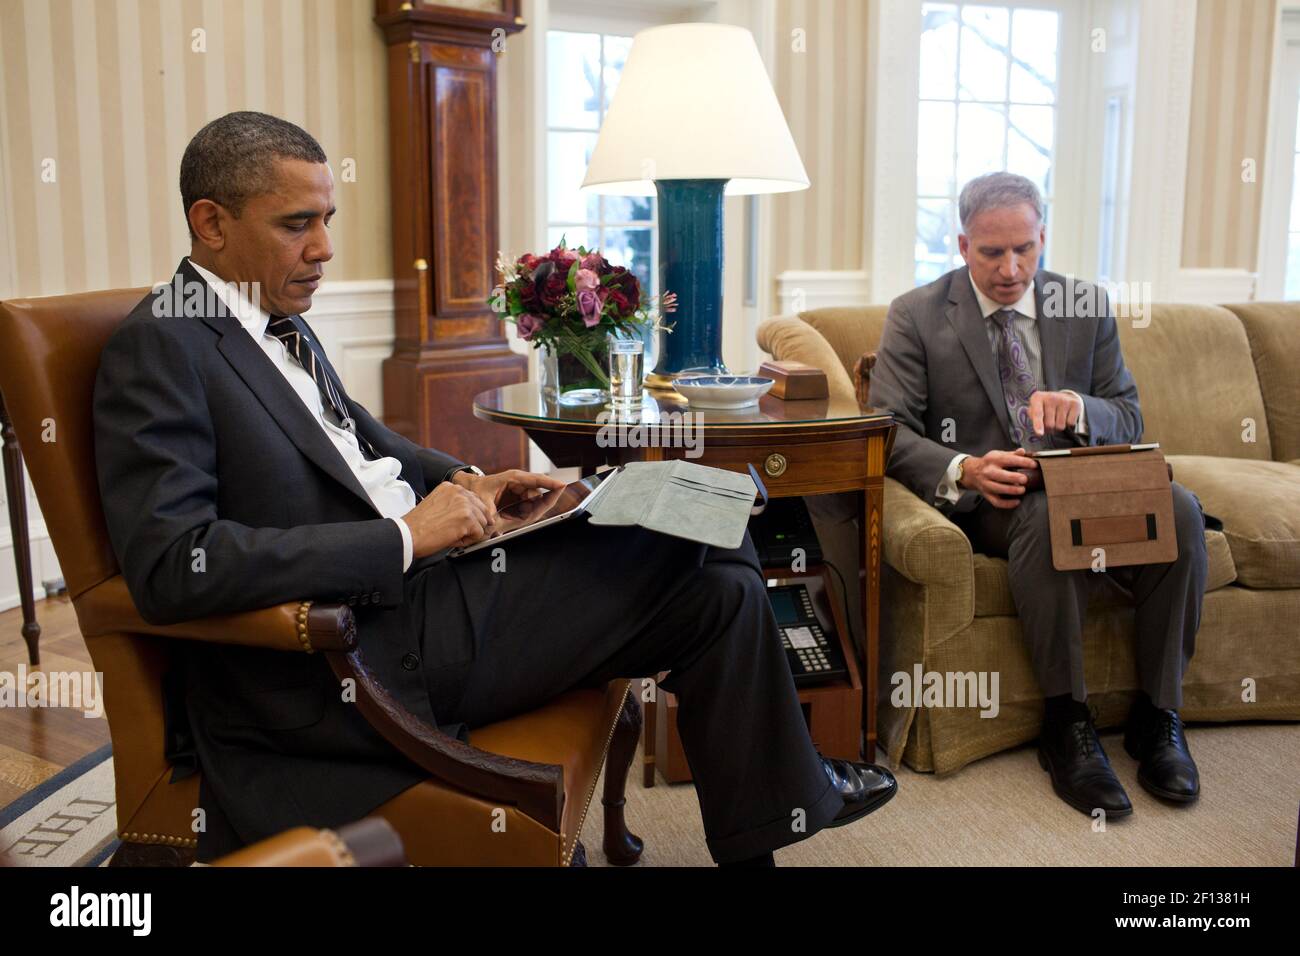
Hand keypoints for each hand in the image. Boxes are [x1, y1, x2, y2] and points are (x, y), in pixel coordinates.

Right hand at [400, 481, 495, 556]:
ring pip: (483, 523)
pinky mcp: (467, 519)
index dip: (471, 515)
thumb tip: (474, 515)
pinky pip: (480, 534)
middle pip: (482, 510)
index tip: (462, 522)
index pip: (474, 500)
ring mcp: (464, 504)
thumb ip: (455, 504)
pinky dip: (468, 541)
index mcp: (451, 487)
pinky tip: (454, 539)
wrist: (408, 534)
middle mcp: (459, 492)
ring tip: (453, 534)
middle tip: (458, 531)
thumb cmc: (419, 525)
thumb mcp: (438, 504)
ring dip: (471, 533)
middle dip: (474, 524)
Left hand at [450, 468, 567, 527]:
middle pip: (538, 492)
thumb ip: (489, 511)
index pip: (536, 480)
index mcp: (513, 478)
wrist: (468, 488)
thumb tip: (493, 523)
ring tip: (514, 517)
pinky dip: (526, 512)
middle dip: (542, 502)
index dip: (550, 483)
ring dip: (530, 510)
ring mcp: (520, 490)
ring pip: (534, 500)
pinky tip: (513, 517)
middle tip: (538, 513)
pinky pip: (528, 504)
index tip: (562, 486)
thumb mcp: (481, 499)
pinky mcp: (518, 497)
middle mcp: (519, 483)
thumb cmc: (476, 488)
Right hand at [958, 447, 1037, 509]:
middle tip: (1025, 479)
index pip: (1009, 460)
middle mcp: (988, 471)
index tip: (1033, 465)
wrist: (972, 472)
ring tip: (1022, 490)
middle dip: (1014, 478)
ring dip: (1011, 490)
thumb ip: (1012, 454)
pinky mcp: (987, 494)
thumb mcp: (999, 454)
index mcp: (993, 459)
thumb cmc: (990, 463)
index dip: (1022, 462)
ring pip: (998, 489)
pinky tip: (1016, 502)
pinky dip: (1007, 504)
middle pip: (1000, 475)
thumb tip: (1023, 452)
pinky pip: (996, 501)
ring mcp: (986, 484)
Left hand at [1028, 390, 1081, 436]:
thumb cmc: (1045, 406)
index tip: (1039, 433)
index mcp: (1037, 398)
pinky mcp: (1075, 404)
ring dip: (1058, 426)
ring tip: (1058, 417)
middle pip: (1050, 425)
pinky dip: (1068, 423)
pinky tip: (1066, 416)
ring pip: (1060, 426)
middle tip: (1050, 420)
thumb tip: (1039, 430)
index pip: (1037, 414)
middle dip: (1049, 428)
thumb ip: (1033, 418)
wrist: (1064, 397)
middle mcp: (1050, 397)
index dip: (1038, 425)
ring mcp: (1064, 400)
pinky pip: (1071, 424)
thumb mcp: (1034, 409)